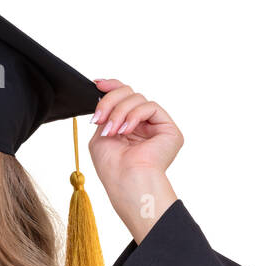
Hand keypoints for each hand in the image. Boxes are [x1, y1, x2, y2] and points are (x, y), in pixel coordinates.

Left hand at [88, 79, 181, 242]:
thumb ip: (106, 115)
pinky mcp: (169, 129)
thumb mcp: (101, 135)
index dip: (111, 87)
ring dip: (119, 112)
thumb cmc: (113, 167)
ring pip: (137, 98)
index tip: (97, 83)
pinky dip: (134, 115)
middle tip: (99, 118)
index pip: (123, 97)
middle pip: (128, 93)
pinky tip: (126, 130)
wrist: (126, 181)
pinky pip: (150, 106)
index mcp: (127, 127)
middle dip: (110, 101)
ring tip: (112, 131)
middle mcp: (143, 125)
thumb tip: (105, 95)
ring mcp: (156, 126)